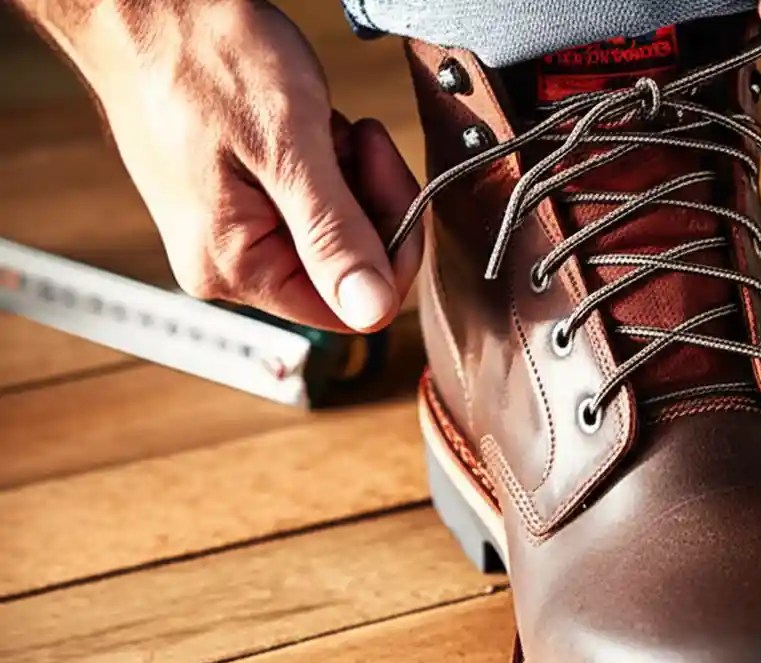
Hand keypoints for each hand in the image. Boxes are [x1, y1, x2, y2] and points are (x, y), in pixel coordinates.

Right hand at [78, 0, 422, 331]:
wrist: (145, 8)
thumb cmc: (201, 59)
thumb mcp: (288, 147)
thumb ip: (333, 235)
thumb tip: (371, 311)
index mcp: (235, 268)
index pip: (354, 307)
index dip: (392, 247)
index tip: (389, 178)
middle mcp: (228, 265)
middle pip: (346, 269)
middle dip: (366, 201)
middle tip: (351, 138)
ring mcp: (230, 234)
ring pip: (333, 232)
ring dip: (346, 176)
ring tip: (315, 125)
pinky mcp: (236, 204)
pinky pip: (307, 204)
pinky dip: (322, 163)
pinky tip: (302, 125)